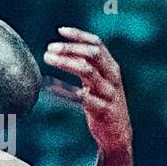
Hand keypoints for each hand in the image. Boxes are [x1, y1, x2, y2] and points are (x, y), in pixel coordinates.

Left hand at [44, 28, 132, 155]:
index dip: (79, 35)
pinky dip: (65, 90)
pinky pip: (83, 98)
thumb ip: (85, 66)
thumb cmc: (104, 104)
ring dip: (66, 63)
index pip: (97, 44)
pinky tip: (50, 86)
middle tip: (50, 48)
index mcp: (111, 67)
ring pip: (88, 71)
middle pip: (93, 54)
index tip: (60, 30)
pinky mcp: (103, 110)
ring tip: (48, 59)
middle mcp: (112, 77)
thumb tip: (64, 50)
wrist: (118, 135)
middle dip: (71, 48)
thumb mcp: (98, 82)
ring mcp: (109, 93)